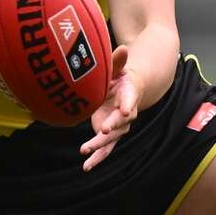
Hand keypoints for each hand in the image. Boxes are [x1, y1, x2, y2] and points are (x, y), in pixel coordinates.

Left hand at [80, 48, 138, 171]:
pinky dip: (97, 157)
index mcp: (129, 93)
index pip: (130, 99)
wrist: (125, 90)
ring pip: (113, 138)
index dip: (127, 104)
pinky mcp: (110, 134)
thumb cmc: (118, 76)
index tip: (124, 110)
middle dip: (112, 127)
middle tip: (102, 131)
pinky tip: (86, 167)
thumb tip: (122, 48)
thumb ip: (117, 61)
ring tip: (85, 151)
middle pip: (122, 122)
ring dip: (100, 146)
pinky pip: (106, 149)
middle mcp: (127, 112)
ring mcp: (119, 125)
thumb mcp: (116, 68)